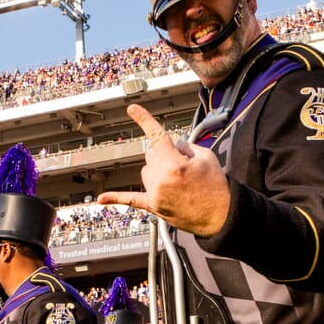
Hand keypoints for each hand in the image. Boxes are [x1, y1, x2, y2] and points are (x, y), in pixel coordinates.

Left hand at [97, 105, 229, 236]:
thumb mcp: (206, 156)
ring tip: (179, 182)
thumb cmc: (216, 187)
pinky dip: (116, 198)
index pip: (156, 135)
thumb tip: (172, 146)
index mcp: (174, 164)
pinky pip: (131, 200)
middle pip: (151, 154)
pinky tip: (102, 199)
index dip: (144, 119)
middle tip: (185, 167)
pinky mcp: (154, 207)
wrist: (221, 215)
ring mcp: (155, 194)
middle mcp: (161, 179)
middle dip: (165, 155)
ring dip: (158, 171)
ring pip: (146, 171)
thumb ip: (185, 146)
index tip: (132, 109)